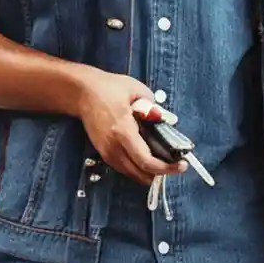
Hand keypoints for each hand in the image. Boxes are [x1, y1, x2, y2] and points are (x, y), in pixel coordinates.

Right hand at [74, 69, 188, 186]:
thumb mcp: (135, 90)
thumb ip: (153, 106)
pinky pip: (124, 168)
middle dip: (161, 173)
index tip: (181, 165)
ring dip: (149, 173)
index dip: (166, 167)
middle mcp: (113, 147)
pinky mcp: (103, 153)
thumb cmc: (108, 88)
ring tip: (165, 163)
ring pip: (132, 174)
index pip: (146, 161)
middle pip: (140, 173)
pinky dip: (138, 168)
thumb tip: (166, 120)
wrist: (81, 92)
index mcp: (122, 131)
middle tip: (176, 165)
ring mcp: (106, 152)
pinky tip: (148, 160)